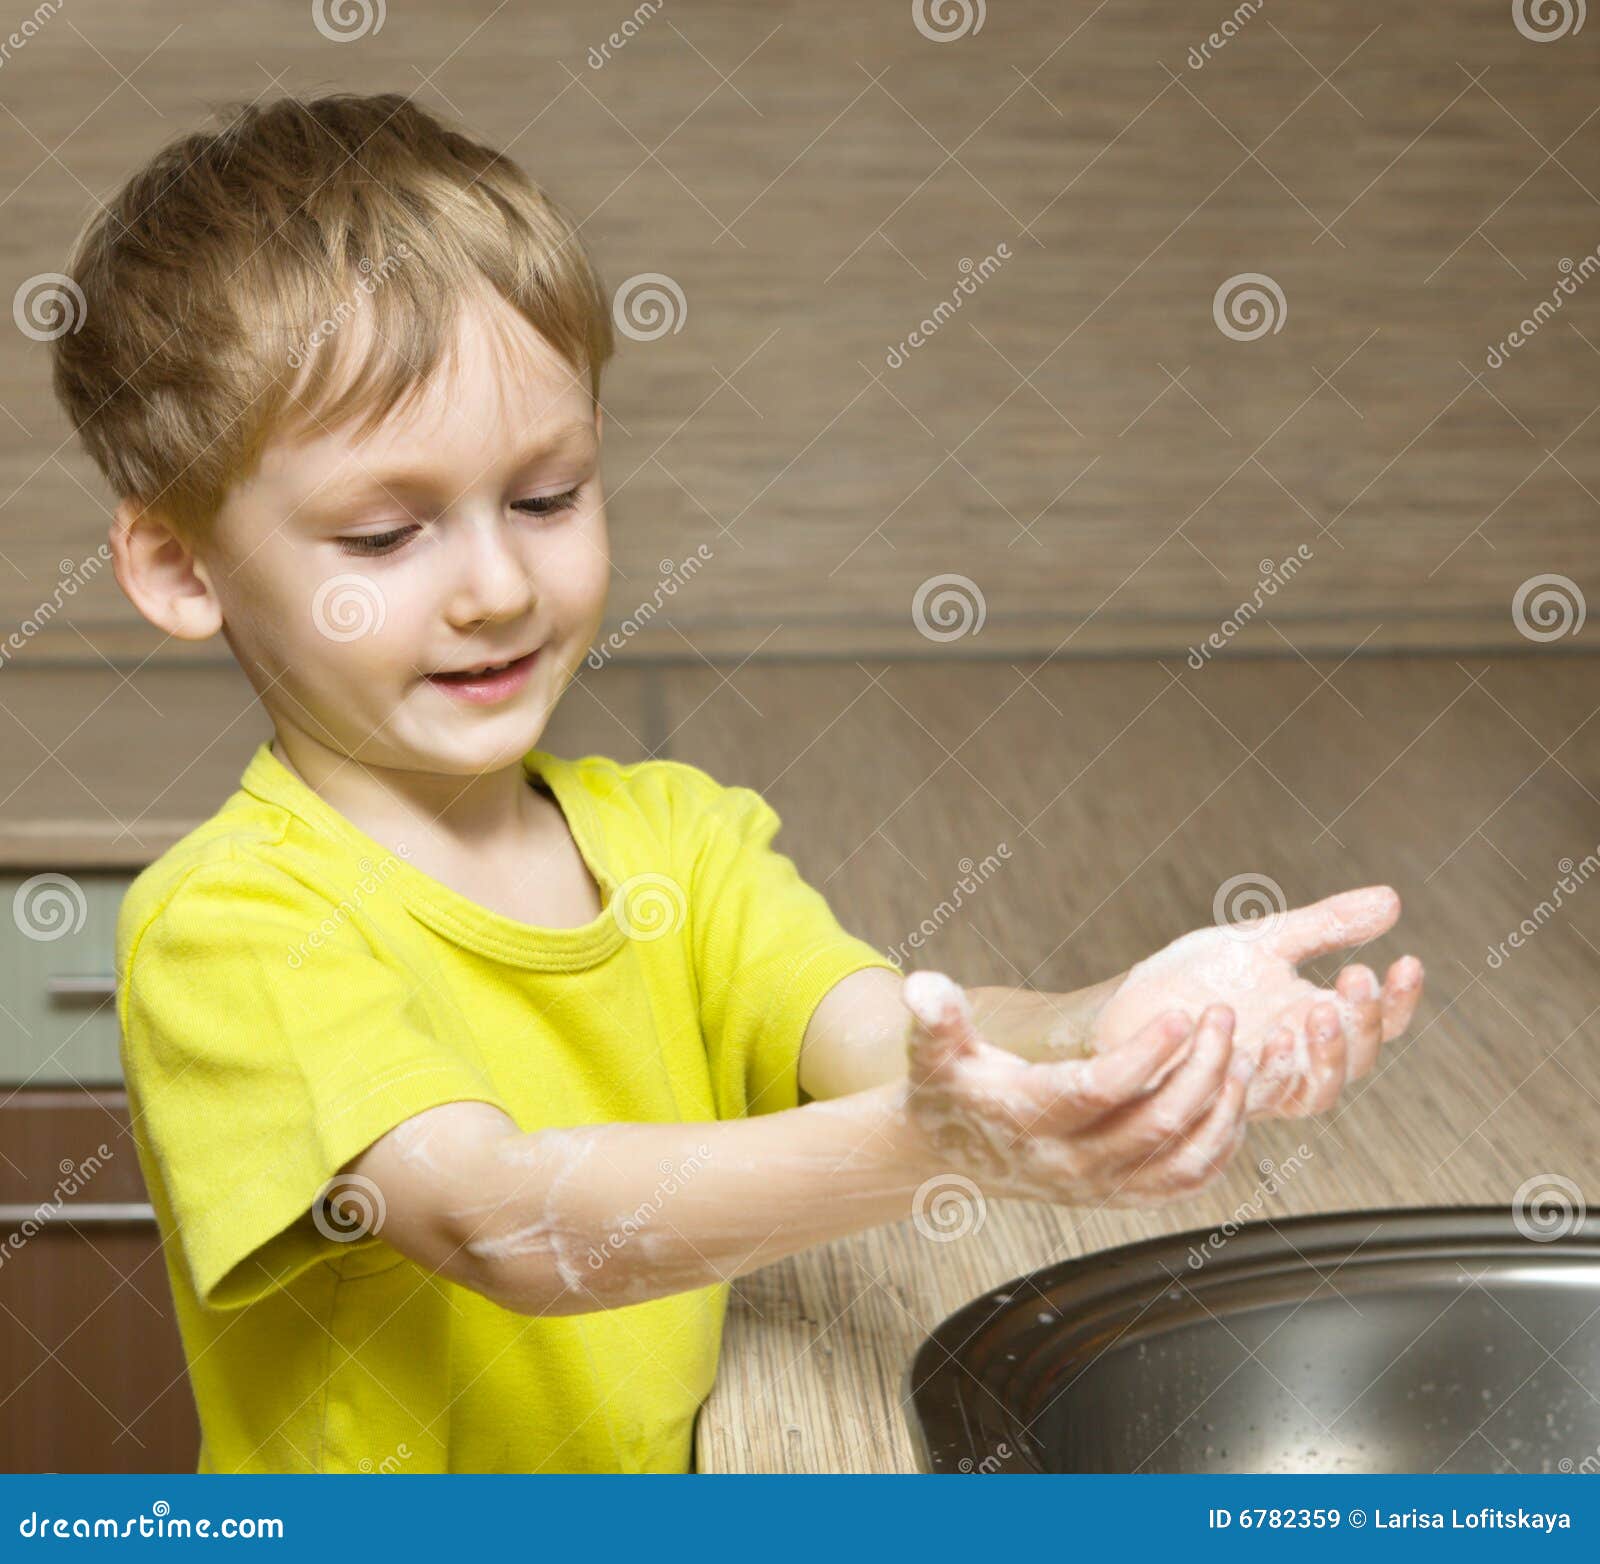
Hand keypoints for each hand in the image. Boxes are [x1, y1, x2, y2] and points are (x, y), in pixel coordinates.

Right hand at [898, 970, 1251, 1208]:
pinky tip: (1232, 1096)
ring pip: (1181, 1160)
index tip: (1180, 1015)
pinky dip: (1222, 1144)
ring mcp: (1098, 1186)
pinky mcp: (1122, 1196)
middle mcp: (1067, 1164)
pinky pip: (1187, 1182)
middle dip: (1200, 1068)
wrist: (952, 1152)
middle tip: (1222, 1017)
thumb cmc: (949, 1087)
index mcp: (1026, 1121)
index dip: (1145, 1056)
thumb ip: (934, 1017)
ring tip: (1239, 1052)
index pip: (1098, 1093)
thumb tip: (920, 986)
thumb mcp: (932, 1050)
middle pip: (1154, 1124)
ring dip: (1222, 1108)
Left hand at [1090, 885, 1423, 1118]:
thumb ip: (1326, 927)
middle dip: (1361, 1022)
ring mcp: (1262, 1084)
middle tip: (1353, 978)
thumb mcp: (1265, 942)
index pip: (1378, 1023)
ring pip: (1315, 1091)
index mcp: (1314, 1023)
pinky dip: (1267, 1072)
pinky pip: (1256, 1101)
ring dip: (1323, 1053)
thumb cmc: (1196, 978)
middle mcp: (1298, 1061)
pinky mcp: (1220, 1097)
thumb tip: (1392, 899)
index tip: (1407, 960)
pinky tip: (1269, 1039)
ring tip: (1318, 1008)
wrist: (1129, 1005)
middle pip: (1356, 1061)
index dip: (1399, 999)